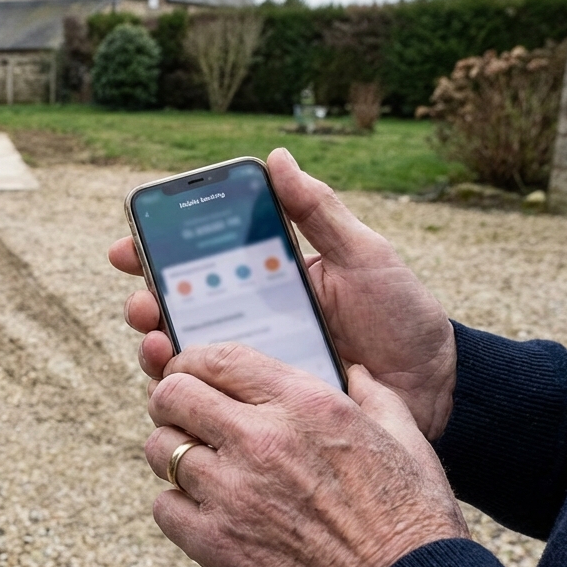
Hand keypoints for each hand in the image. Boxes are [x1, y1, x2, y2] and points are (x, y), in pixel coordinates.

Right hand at [110, 148, 458, 438]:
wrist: (437, 392)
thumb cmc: (403, 319)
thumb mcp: (366, 256)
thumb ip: (319, 211)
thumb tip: (277, 158)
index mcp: (265, 278)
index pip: (197, 260)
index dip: (153, 252)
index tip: (128, 248)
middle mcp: (248, 321)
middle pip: (177, 309)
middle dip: (145, 303)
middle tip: (143, 305)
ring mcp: (252, 366)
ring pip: (185, 356)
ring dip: (157, 347)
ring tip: (158, 344)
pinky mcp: (260, 408)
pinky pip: (213, 402)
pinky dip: (188, 394)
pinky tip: (182, 388)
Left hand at [143, 343, 467, 566]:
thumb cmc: (414, 524)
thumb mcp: (407, 441)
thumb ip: (376, 398)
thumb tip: (359, 372)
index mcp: (306, 405)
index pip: (219, 358)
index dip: (194, 360)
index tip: (192, 372)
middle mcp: (262, 439)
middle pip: (173, 394)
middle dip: (172, 400)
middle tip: (184, 417)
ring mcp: (233, 492)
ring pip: (162, 449)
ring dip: (174, 455)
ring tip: (199, 468)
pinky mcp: (216, 543)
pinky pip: (165, 506)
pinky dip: (178, 507)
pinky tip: (206, 513)